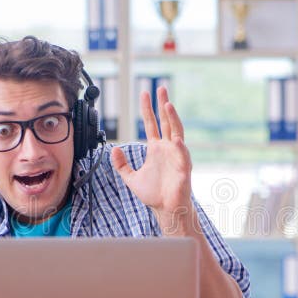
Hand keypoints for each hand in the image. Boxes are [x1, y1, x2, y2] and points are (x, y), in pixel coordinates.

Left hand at [111, 87, 196, 235]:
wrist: (166, 209)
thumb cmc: (154, 194)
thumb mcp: (131, 178)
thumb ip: (122, 164)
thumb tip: (113, 149)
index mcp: (156, 149)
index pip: (152, 124)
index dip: (148, 109)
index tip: (145, 93)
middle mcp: (168, 148)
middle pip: (167, 121)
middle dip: (163, 105)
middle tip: (161, 88)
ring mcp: (177, 156)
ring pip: (176, 132)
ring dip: (173, 119)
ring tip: (168, 105)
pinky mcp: (183, 168)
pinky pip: (182, 155)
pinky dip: (180, 147)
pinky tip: (176, 139)